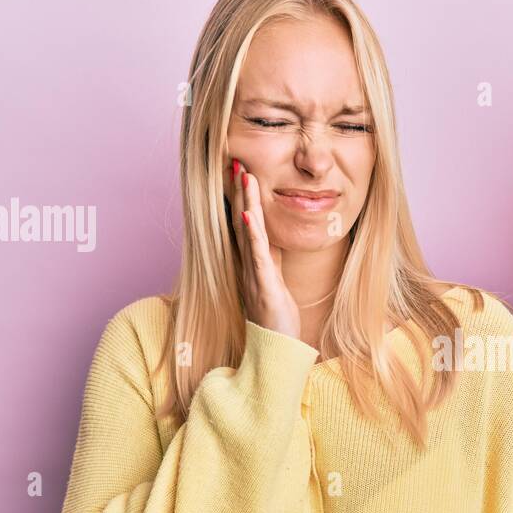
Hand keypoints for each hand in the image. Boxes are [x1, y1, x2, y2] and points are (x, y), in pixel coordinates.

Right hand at [226, 158, 299, 337]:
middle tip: (236, 162)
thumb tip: (271, 239)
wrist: (276, 350)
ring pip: (248, 233)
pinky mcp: (264, 286)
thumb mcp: (275, 282)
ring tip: (245, 176)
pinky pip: (257, 256)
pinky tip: (250, 215)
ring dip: (246, 203)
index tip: (241, 171)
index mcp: (253, 263)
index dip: (242, 197)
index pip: (246, 224)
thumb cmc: (276, 319)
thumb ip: (270, 260)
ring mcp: (254, 275)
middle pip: (241, 221)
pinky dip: (253, 235)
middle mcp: (249, 266)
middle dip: (239, 191)